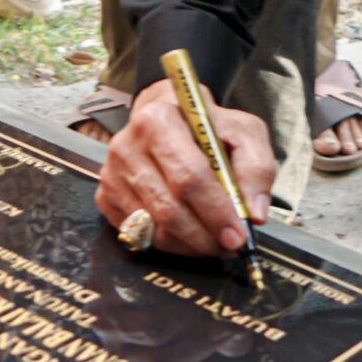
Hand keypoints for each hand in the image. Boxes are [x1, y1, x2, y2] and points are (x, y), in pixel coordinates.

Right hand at [94, 77, 276, 258]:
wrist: (168, 115)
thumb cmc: (206, 126)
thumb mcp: (242, 132)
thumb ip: (256, 168)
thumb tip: (254, 212)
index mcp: (158, 120)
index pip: (188, 177)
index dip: (216, 211)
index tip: (238, 235)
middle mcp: (126, 146)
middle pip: (169, 209)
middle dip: (205, 236)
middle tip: (230, 246)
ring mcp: (111, 174)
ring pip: (155, 228)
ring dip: (191, 245)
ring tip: (214, 241)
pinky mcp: (105, 196)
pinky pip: (140, 235)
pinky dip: (170, 244)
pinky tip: (189, 234)